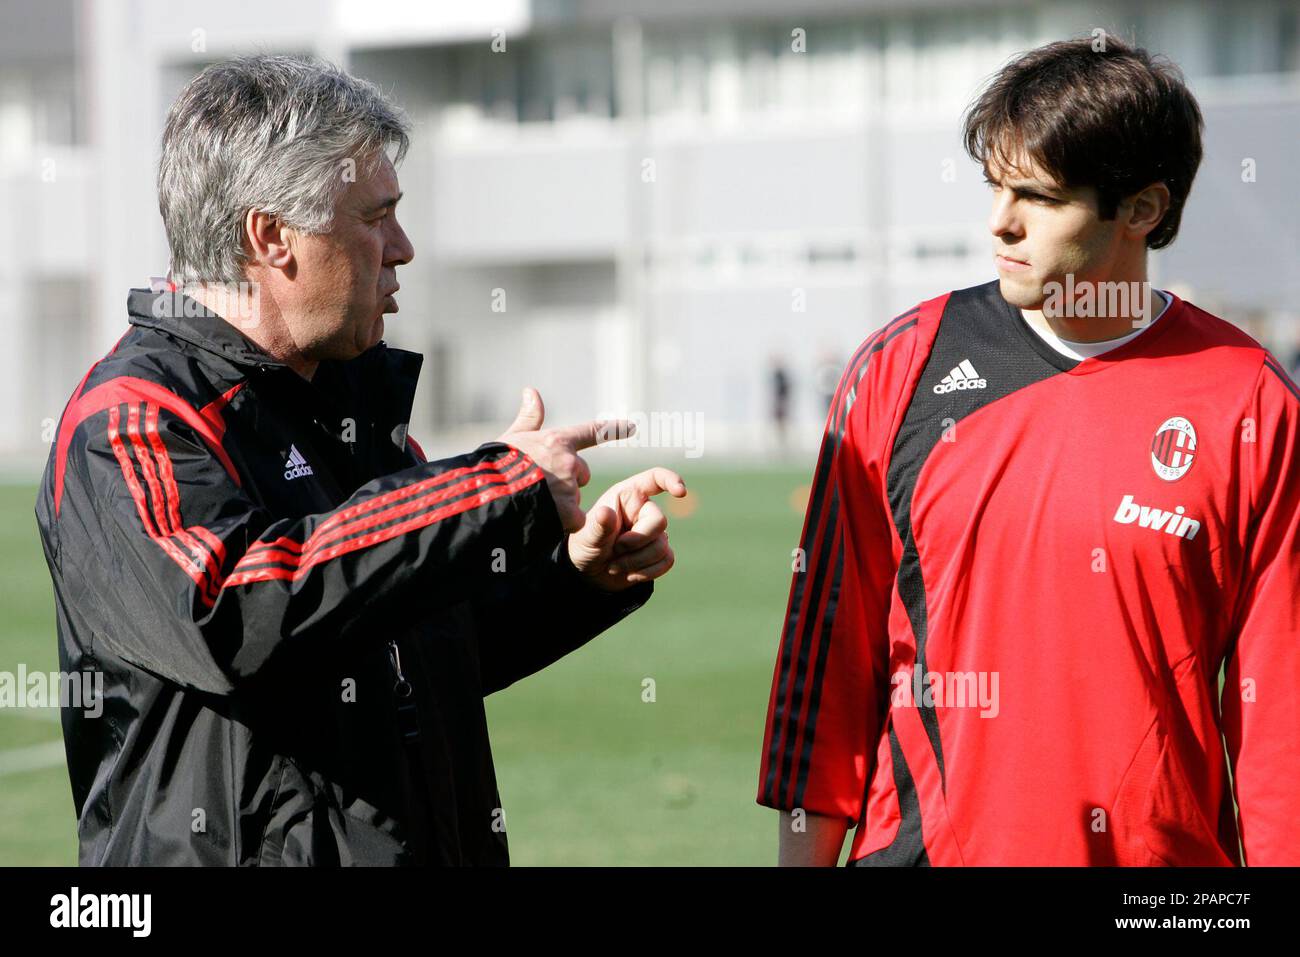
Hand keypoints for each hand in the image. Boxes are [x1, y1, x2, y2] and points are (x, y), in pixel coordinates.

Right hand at [498, 387, 632, 532]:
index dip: (612, 430)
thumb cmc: (494, 466)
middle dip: (568, 482)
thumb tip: (531, 391)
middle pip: (582, 474)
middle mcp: (568, 462)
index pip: (591, 433)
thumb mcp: (512, 438)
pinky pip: (575, 521)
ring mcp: (570, 488)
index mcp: (556, 442)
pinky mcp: (569, 512)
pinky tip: (544, 521)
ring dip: (561, 504)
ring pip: (575, 498)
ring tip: (535, 504)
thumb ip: (529, 419)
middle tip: (541, 487)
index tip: (632, 427)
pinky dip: (563, 524)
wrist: (486, 495)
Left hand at [567, 467, 686, 591]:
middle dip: (637, 542)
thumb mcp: (587, 537)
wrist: (590, 573)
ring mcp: (654, 532)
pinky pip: (667, 560)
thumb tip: (606, 513)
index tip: (680, 492)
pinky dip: (647, 572)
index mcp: (627, 496)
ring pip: (662, 546)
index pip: (655, 478)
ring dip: (637, 561)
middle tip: (615, 550)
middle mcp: (644, 510)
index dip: (671, 480)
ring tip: (615, 565)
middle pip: (660, 522)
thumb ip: (598, 526)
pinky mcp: (660, 552)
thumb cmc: (586, 546)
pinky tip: (630, 573)